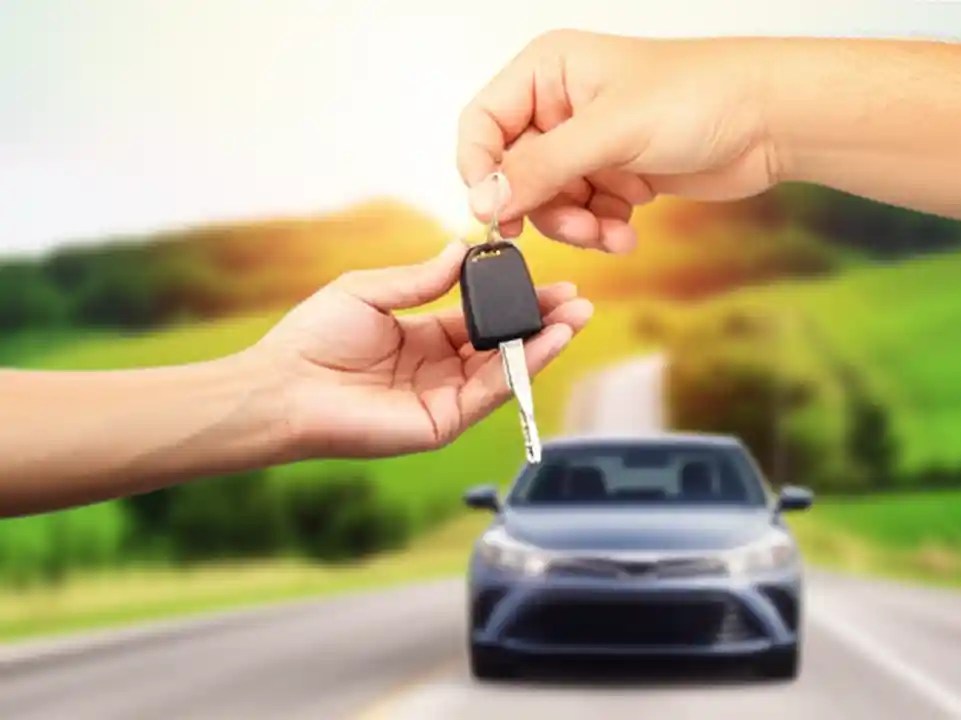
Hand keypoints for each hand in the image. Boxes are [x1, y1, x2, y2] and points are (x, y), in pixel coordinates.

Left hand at [253, 240, 591, 457]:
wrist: (282, 385)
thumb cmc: (312, 339)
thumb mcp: (372, 291)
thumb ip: (422, 277)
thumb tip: (463, 247)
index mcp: (424, 338)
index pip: (484, 318)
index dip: (517, 302)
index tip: (550, 282)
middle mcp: (440, 370)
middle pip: (504, 345)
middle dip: (542, 323)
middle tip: (579, 302)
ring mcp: (443, 398)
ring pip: (505, 370)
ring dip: (543, 345)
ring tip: (575, 319)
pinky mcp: (441, 423)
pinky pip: (489, 393)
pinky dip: (520, 368)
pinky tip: (544, 342)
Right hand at [458, 31, 779, 252]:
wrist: (769, 120)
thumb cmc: (701, 95)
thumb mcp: (610, 131)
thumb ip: (542, 167)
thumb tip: (485, 198)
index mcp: (546, 71)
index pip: (482, 125)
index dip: (481, 172)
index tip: (495, 213)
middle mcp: (560, 105)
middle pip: (515, 173)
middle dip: (545, 208)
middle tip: (579, 228)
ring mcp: (589, 143)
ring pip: (551, 201)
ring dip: (577, 226)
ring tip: (611, 233)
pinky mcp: (616, 174)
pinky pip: (586, 213)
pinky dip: (601, 229)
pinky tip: (627, 233)